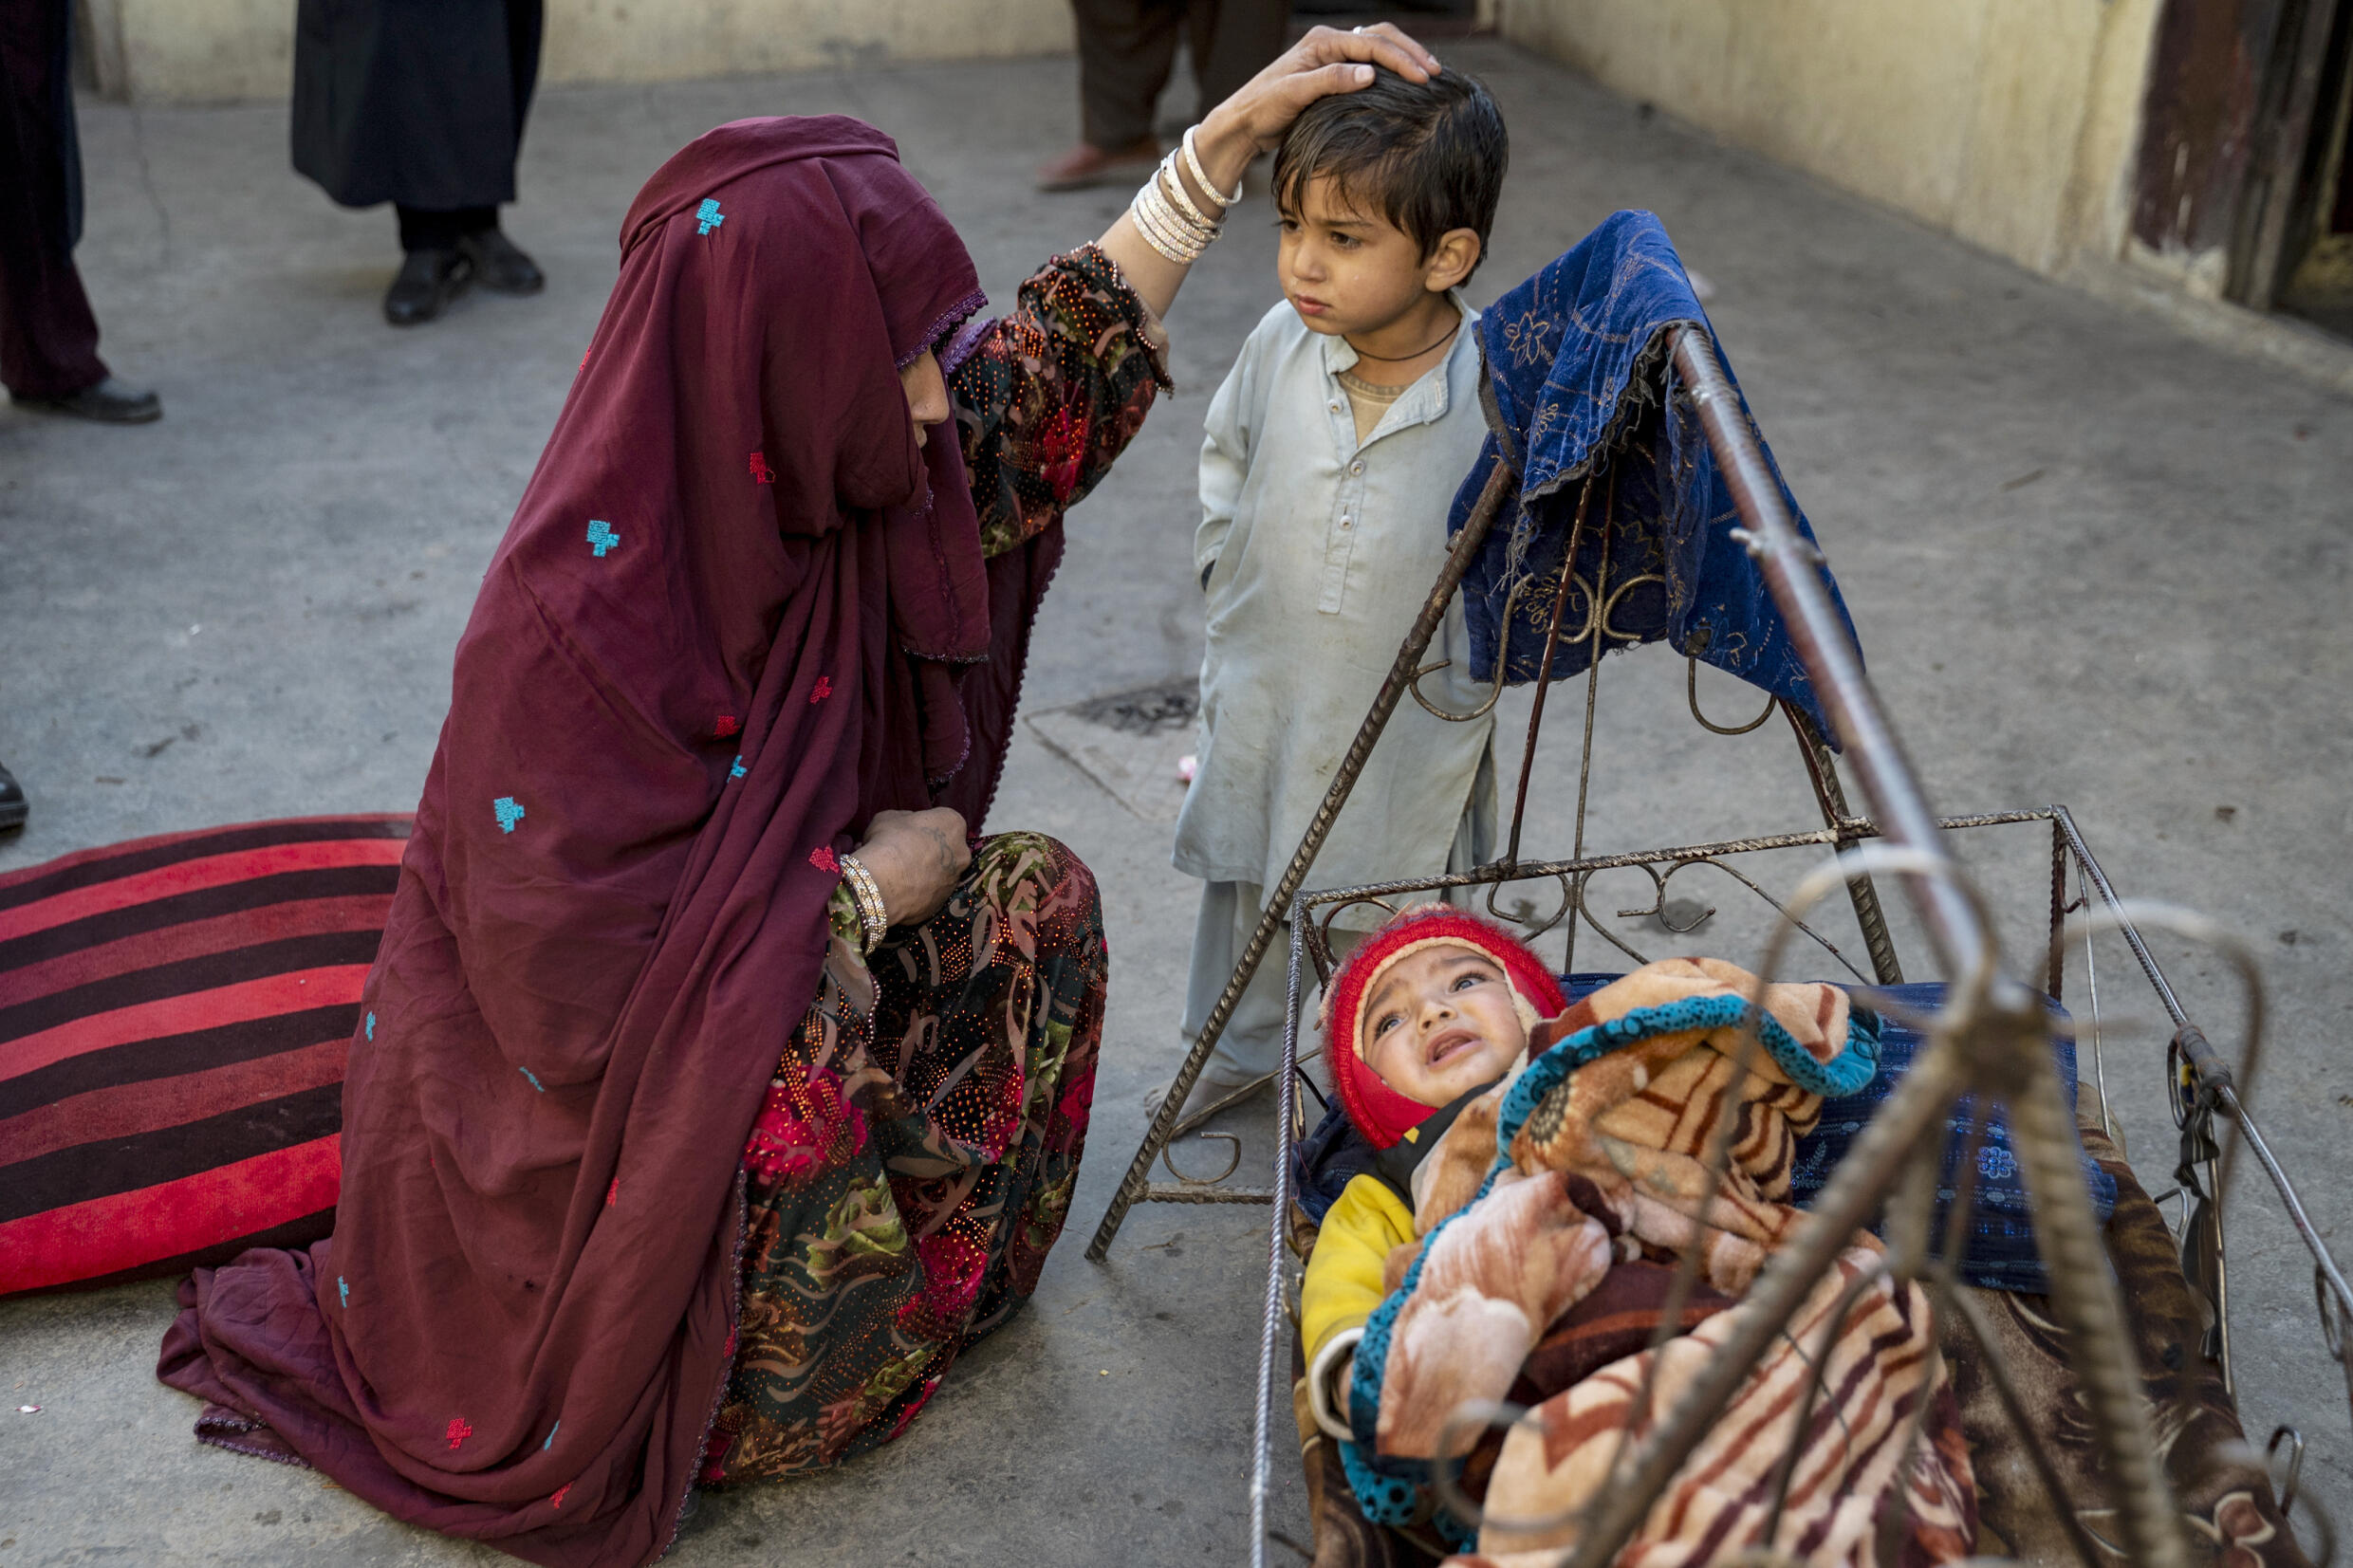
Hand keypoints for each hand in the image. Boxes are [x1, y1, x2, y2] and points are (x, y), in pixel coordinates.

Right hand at [849, 807, 970, 927]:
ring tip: (900, 874)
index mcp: (953, 823)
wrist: (883, 884)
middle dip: (931, 849)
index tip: (910, 831)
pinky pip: (931, 893)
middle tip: (906, 852)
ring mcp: (955, 880)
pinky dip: (920, 891)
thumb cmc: (887, 842)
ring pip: (941, 872)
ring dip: (926, 872)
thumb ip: (904, 818)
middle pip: (948, 847)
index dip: (925, 824)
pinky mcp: (943, 903)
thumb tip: (907, 823)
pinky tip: (900, 890)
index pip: (943, 820)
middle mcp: (962, 852)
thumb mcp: (889, 817)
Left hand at [1193, 24, 1441, 179]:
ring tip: (1428, 73)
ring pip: (1378, 46)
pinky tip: (1405, 84)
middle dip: (1410, 52)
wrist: (1245, 122)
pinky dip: (1391, 68)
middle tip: (1435, 72)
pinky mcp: (1334, 73)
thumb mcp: (1296, 94)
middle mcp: (1330, 43)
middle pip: (1381, 36)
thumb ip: (1331, 81)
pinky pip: (1371, 63)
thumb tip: (1370, 73)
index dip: (1401, 59)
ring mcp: (1333, 56)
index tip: (1424, 76)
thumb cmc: (1264, 107)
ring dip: (1404, 57)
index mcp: (1323, 42)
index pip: (1372, 43)